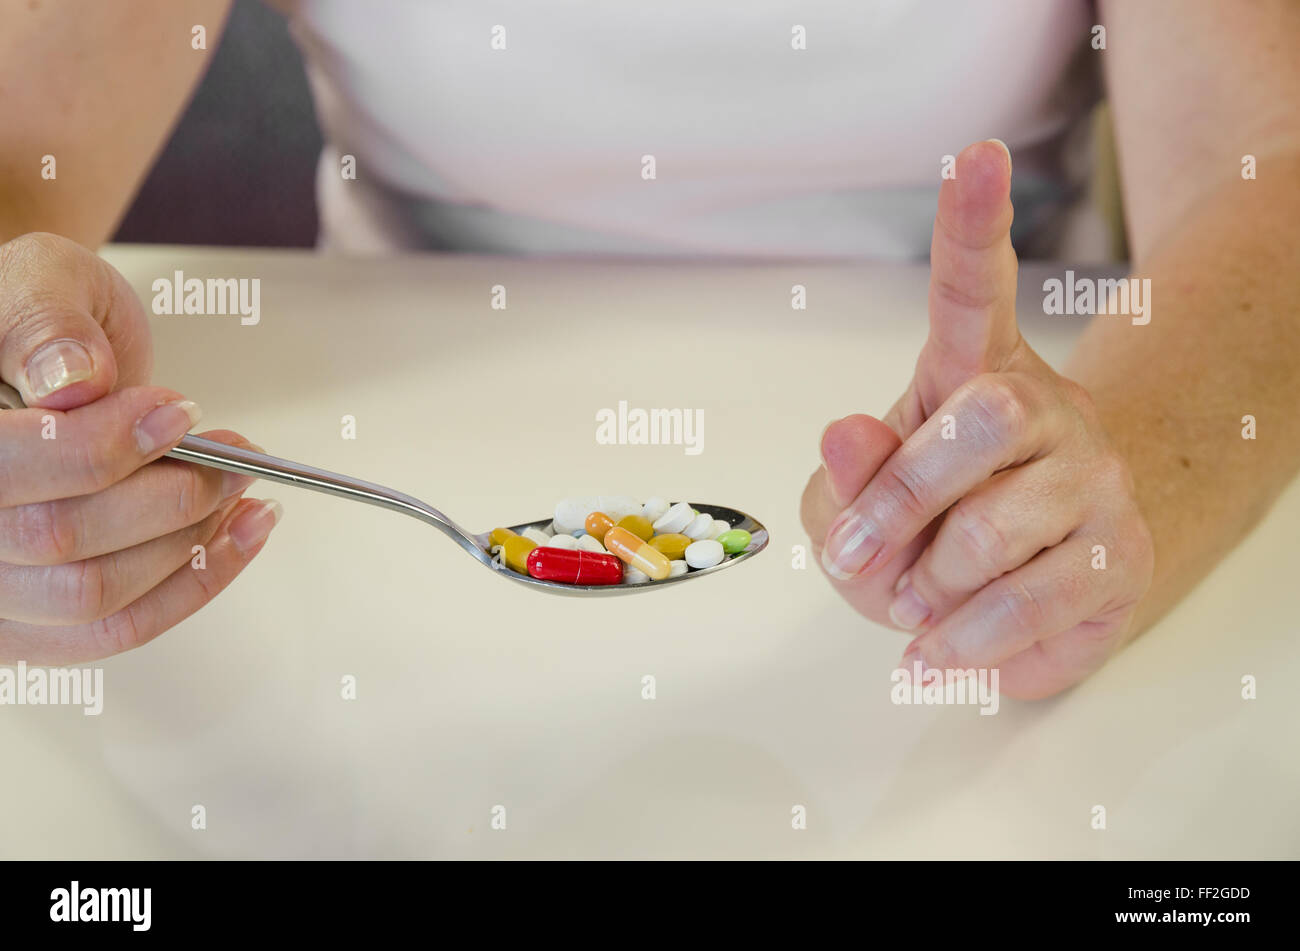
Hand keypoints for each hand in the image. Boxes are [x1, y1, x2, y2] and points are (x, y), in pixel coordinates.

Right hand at [0, 233, 279, 663]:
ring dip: (189, 543)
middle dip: (166, 498)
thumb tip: (71, 378)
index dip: (101, 448)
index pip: (4, 472)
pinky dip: (194, 584)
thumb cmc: (39, 319)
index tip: (179, 413)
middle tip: (233, 455)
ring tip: (242, 487)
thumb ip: (47, 325)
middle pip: (56, 544)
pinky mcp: (35, 621)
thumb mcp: (40, 282)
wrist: (50, 357)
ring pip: (92, 597)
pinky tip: (241, 533)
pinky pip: (117, 629)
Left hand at [800, 141, 1153, 698]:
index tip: (976, 156)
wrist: (1011, 596)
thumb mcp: (853, 512)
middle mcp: (1039, 409)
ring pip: (996, 528)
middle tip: (856, 556)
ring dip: (926, 585)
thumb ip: (846, 479)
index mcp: (965, 375)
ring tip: (909, 603)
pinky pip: (1029, 602)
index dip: (972, 224)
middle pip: (981, 417)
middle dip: (900, 500)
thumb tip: (848, 430)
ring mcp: (1091, 479)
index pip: (970, 290)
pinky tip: (937, 648)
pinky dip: (963, 640)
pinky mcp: (1119, 554)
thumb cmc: (922, 532)